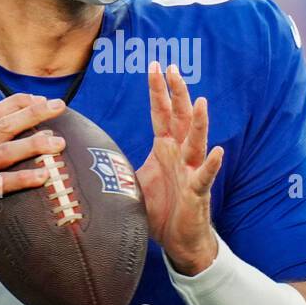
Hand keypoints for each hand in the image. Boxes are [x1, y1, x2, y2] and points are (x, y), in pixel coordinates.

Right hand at [0, 94, 67, 265]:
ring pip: (4, 150)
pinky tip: (44, 177)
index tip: (42, 99)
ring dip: (34, 144)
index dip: (19, 102)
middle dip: (33, 113)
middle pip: (3, 125)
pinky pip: (0, 183)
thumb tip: (22, 150)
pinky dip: (23, 178)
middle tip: (59, 106)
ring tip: (59, 143)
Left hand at [136, 62, 223, 274]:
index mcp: (165, 147)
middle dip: (177, 93)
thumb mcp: (133, 182)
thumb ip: (119, 165)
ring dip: (198, 122)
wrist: (179, 240)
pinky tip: (217, 151)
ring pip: (196, 141)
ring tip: (200, 102)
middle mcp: (180, 154)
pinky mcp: (198, 192)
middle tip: (173, 68)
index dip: (158, 89)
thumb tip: (88, 155)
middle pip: (179, 117)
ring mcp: (191, 171)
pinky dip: (211, 164)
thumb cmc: (160, 208)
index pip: (161, 112)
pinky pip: (205, 176)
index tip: (154, 64)